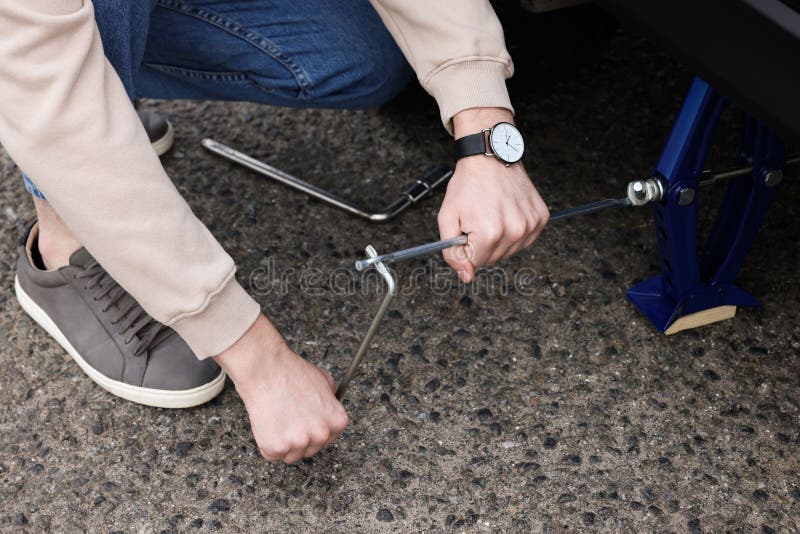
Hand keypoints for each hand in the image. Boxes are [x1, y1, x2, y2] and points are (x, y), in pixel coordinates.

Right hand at [214, 315, 347, 463]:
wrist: (267, 370)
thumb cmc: (292, 373)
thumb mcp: (325, 381)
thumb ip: (331, 399)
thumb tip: (330, 407)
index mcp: (337, 421)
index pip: (328, 439)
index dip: (313, 431)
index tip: (305, 424)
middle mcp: (321, 434)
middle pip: (311, 450)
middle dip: (300, 438)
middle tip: (289, 419)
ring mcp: (299, 442)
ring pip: (292, 456)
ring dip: (284, 443)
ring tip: (279, 419)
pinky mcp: (277, 447)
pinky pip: (272, 455)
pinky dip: (267, 444)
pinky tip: (268, 424)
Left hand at [438, 108, 548, 281]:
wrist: (490, 157)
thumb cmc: (467, 185)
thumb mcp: (447, 217)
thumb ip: (452, 252)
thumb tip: (465, 276)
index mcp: (489, 233)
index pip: (475, 263)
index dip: (466, 248)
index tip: (466, 228)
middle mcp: (514, 231)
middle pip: (493, 259)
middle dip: (481, 245)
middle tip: (478, 219)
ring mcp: (530, 225)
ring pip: (509, 251)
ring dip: (498, 239)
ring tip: (493, 215)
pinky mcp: (541, 218)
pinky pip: (525, 239)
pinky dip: (514, 231)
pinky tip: (506, 214)